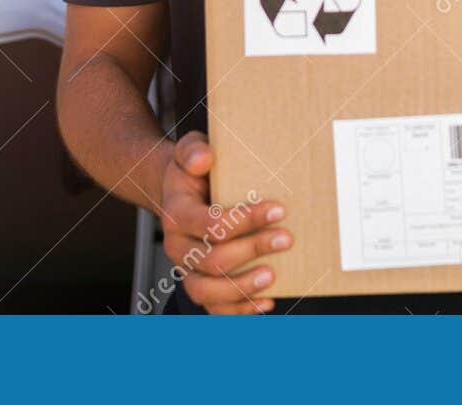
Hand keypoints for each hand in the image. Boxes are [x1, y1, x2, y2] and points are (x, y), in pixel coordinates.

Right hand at [158, 131, 289, 313]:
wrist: (179, 191)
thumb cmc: (192, 172)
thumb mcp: (189, 151)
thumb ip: (193, 150)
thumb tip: (204, 159)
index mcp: (176, 214)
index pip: (210, 224)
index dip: (245, 219)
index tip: (278, 210)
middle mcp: (177, 247)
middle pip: (212, 260)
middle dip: (252, 250)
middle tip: (286, 238)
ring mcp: (186, 269)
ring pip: (206, 291)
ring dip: (242, 288)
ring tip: (272, 276)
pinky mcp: (199, 283)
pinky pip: (213, 309)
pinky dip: (239, 311)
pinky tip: (266, 301)